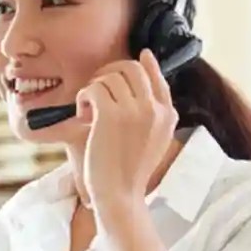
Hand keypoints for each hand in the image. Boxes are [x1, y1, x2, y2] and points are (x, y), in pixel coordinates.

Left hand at [75, 48, 178, 211]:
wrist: (120, 195)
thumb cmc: (128, 173)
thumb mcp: (153, 142)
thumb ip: (152, 116)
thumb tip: (139, 88)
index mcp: (168, 115)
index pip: (158, 78)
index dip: (147, 63)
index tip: (141, 54)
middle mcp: (155, 109)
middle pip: (133, 68)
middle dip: (111, 72)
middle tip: (97, 88)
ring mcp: (135, 110)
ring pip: (111, 76)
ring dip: (95, 87)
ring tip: (88, 109)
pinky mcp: (111, 115)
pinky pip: (95, 88)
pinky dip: (84, 97)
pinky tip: (82, 113)